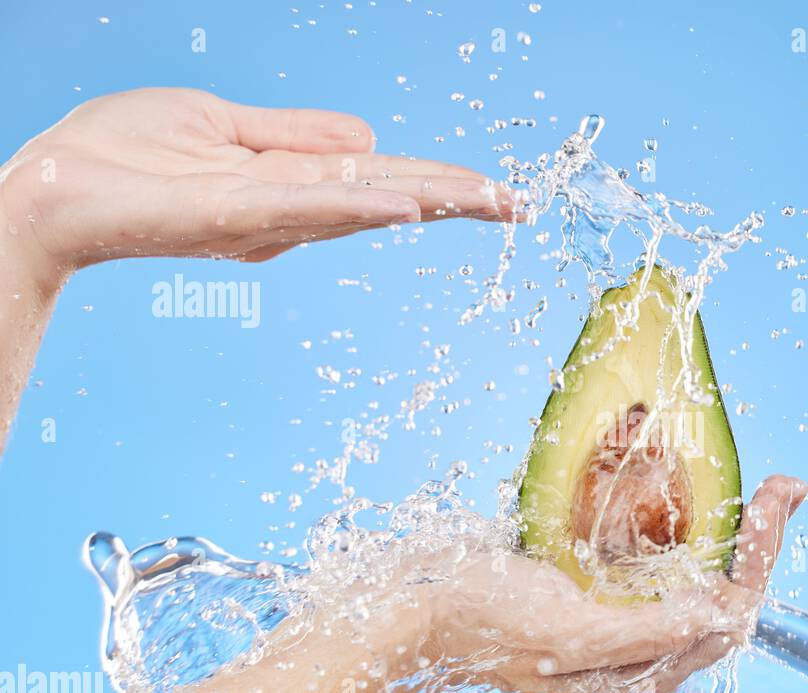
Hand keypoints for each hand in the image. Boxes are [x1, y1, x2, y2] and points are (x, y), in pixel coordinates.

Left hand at [0, 87, 516, 280]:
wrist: (51, 185)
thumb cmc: (121, 153)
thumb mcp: (221, 123)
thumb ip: (296, 133)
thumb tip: (369, 136)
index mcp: (291, 183)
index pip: (381, 178)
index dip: (439, 182)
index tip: (493, 190)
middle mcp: (290, 211)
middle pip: (390, 198)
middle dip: (457, 201)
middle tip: (520, 205)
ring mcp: (268, 219)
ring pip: (366, 206)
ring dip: (432, 202)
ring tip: (491, 201)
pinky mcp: (236, 217)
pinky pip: (309, 210)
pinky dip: (361, 207)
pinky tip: (406, 205)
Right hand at [406, 475, 807, 692]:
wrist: (412, 606)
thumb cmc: (485, 624)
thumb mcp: (571, 633)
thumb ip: (648, 632)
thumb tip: (726, 617)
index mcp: (642, 670)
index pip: (729, 615)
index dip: (760, 559)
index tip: (777, 501)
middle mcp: (639, 643)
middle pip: (722, 589)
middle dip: (756, 537)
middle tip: (785, 484)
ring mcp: (618, 608)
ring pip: (694, 567)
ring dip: (726, 524)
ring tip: (757, 483)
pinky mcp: (595, 577)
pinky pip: (653, 547)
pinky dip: (678, 516)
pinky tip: (686, 484)